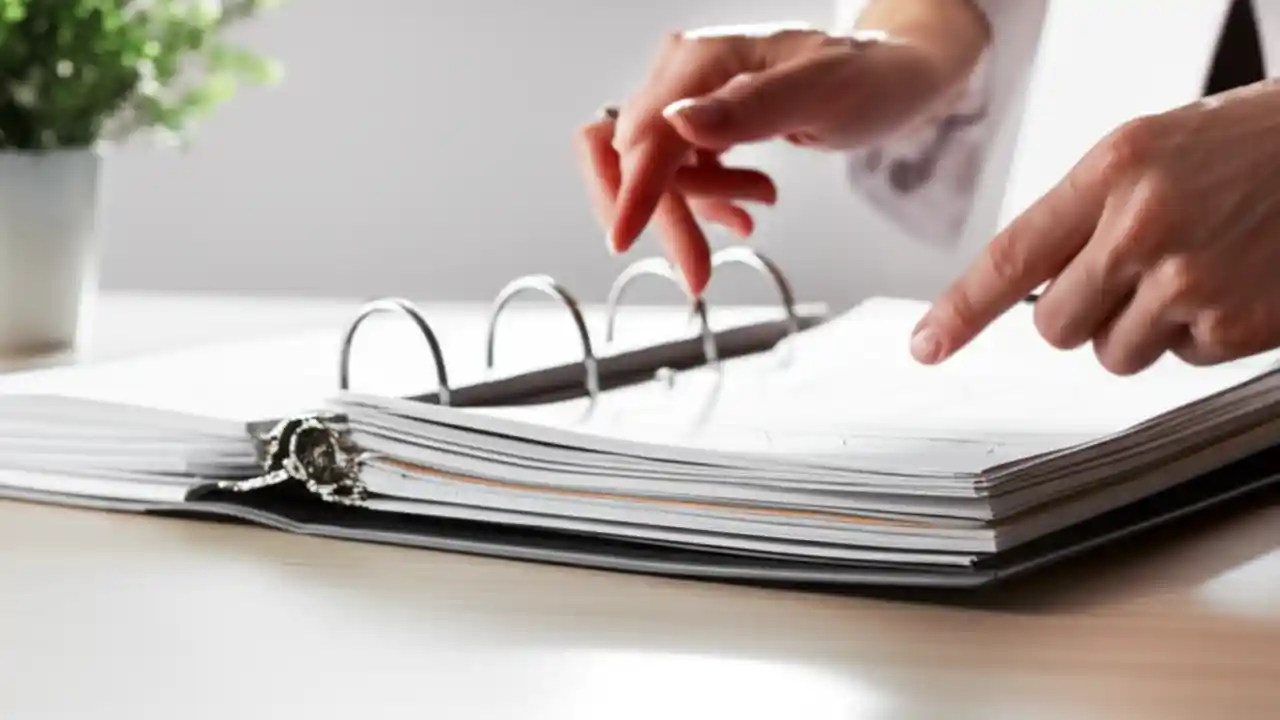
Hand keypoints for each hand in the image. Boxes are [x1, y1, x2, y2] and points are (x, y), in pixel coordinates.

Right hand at [577, 13, 987, 294]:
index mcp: (702, 58)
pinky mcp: (697, 127)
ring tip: (760, 201)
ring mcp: (686, 101)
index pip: (645, 134)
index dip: (632, 192)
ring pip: (649, 173)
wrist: (894, 76)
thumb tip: (680, 122)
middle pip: (627, 156)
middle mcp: (682, 75)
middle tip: (699, 270)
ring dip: (696, 205)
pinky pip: (675, 177)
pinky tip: (749, 207)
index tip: (624, 242)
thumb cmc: (870, 76)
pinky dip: (706, 203)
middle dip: (662, 214)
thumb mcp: (821, 92)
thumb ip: (749, 107)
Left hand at [913, 80, 1279, 373]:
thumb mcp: (1149, 153)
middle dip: (1082, 311)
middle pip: (1056, 325)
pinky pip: (1178, 360)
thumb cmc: (1245, 149)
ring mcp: (1191, 280)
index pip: (1012, 256)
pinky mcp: (1235, 326)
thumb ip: (1084, 213)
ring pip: (1112, 353)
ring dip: (1142, 327)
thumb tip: (1028, 287)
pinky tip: (1233, 283)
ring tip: (1195, 268)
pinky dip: (1200, 334)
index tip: (926, 346)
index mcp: (1113, 171)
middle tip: (1134, 271)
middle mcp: (1143, 225)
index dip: (961, 310)